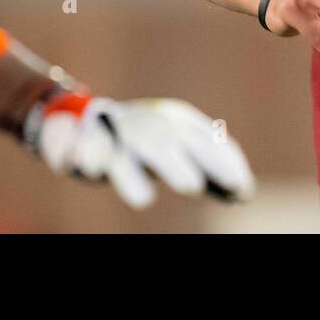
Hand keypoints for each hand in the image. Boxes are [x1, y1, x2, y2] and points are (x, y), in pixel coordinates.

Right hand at [25, 93, 254, 207]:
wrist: (89, 119)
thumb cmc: (149, 144)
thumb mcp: (182, 151)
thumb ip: (212, 170)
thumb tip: (243, 195)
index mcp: (177, 122)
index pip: (204, 141)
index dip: (221, 163)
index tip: (241, 191)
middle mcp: (147, 125)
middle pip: (163, 142)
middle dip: (176, 164)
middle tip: (193, 187)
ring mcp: (112, 134)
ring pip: (120, 152)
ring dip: (130, 175)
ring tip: (143, 200)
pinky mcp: (80, 145)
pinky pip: (77, 150)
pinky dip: (79, 156)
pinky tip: (88, 170)